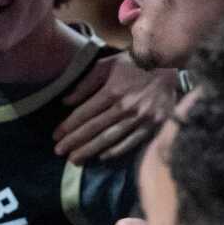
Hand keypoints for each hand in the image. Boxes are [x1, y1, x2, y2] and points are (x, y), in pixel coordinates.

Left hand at [52, 54, 176, 162]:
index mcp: (112, 91)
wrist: (168, 66)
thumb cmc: (132, 64)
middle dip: (75, 142)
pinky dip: (116, 151)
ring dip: (91, 150)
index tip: (56, 136)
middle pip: (95, 129)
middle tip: (59, 153)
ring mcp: (140, 118)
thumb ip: (86, 83)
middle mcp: (125, 107)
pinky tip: (102, 157)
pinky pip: (132, 142)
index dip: (68, 126)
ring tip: (75, 160)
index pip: (85, 113)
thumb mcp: (106, 65)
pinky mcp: (153, 126)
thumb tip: (65, 101)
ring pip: (110, 138)